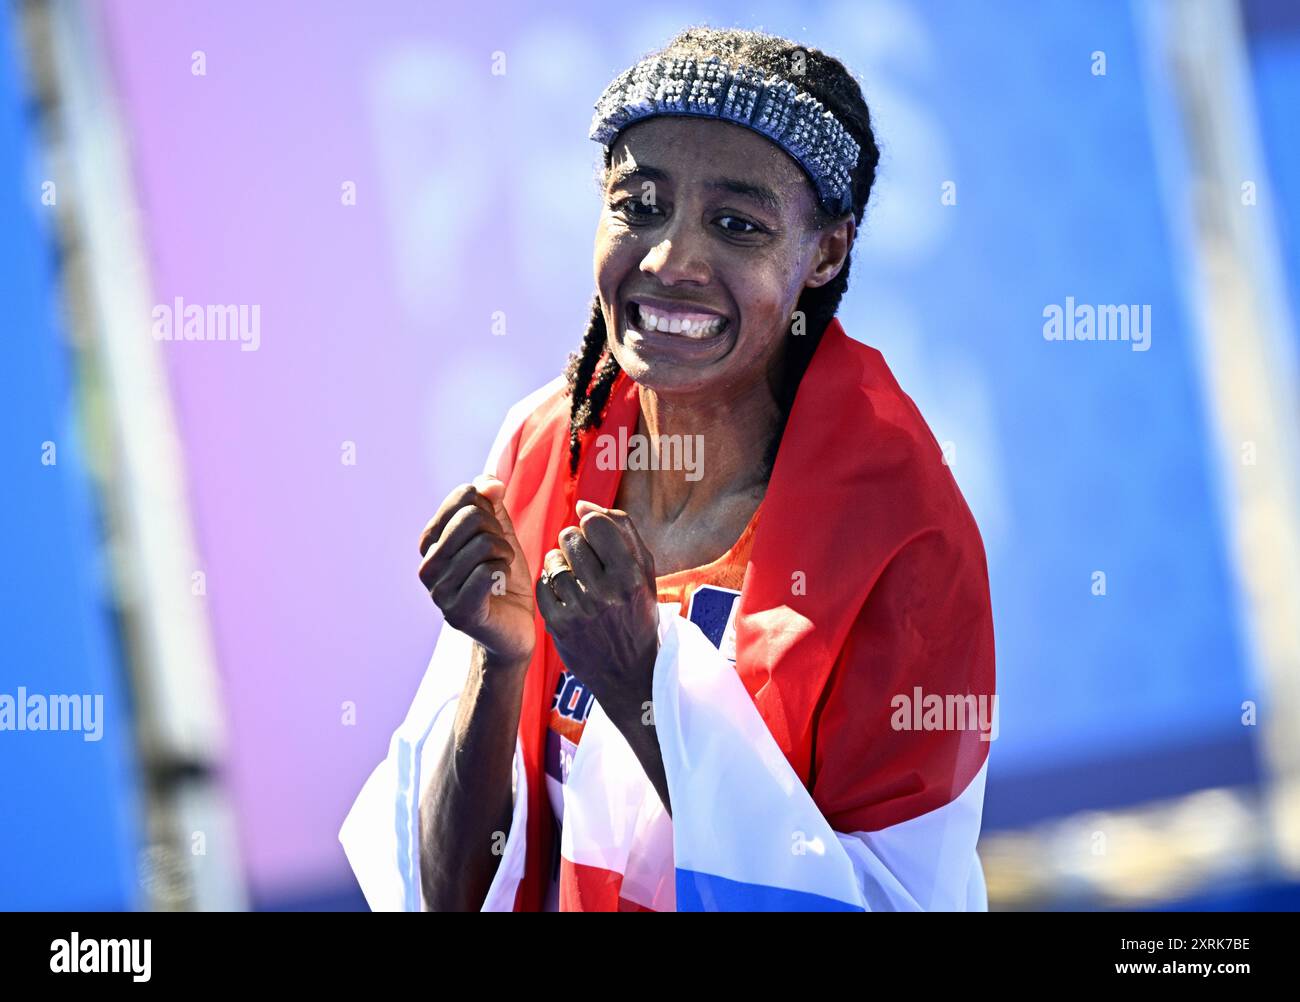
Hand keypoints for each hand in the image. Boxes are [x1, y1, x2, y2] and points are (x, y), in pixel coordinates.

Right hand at [419, 475, 534, 666]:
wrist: (513, 626)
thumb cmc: (503, 578)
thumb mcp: (500, 534)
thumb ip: (492, 505)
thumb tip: (489, 482)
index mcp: (431, 542)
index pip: (462, 497)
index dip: (490, 508)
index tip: (493, 531)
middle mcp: (427, 565)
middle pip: (472, 517)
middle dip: (498, 532)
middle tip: (500, 554)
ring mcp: (438, 591)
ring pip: (482, 545)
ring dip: (504, 555)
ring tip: (501, 570)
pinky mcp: (457, 612)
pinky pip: (487, 572)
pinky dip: (503, 573)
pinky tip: (500, 586)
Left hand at [535, 500, 659, 727]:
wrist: (629, 673)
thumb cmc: (637, 613)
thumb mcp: (645, 573)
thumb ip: (621, 531)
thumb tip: (583, 505)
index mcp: (630, 575)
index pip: (596, 523)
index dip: (592, 524)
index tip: (595, 538)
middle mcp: (605, 592)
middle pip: (569, 538)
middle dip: (574, 542)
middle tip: (583, 558)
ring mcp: (579, 610)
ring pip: (552, 560)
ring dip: (559, 563)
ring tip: (573, 575)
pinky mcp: (558, 625)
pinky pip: (541, 585)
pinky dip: (549, 584)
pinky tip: (564, 593)